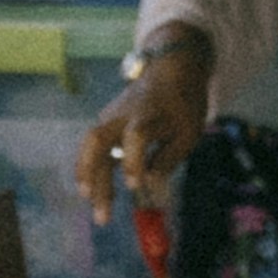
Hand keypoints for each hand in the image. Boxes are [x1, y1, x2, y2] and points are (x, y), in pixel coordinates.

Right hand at [78, 38, 213, 224]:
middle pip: (98, 140)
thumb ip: (167, 160)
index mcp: (149, 115)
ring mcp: (110, 117)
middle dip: (94, 174)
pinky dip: (92, 170)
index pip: (136, 137)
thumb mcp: (187, 133)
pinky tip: (95, 193)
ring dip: (90, 178)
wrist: (170, 69)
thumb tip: (150, 188)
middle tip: (99, 206)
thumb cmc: (183, 103)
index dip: (133, 161)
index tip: (134, 185)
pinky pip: (94, 148)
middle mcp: (123, 115)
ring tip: (96, 208)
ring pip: (91, 147)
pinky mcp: (106, 123)